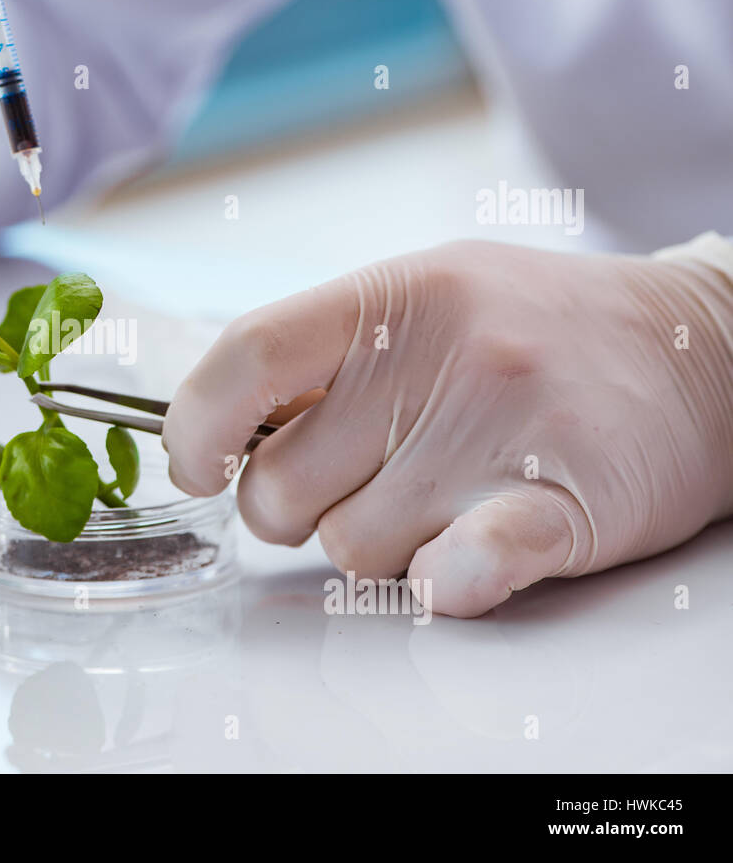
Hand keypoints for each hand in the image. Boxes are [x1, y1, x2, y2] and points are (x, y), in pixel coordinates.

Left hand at [163, 240, 732, 616]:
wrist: (700, 349)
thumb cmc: (531, 331)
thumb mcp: (423, 298)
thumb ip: (321, 356)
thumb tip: (217, 426)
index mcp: (393, 297)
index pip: (246, 357)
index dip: (192, 425)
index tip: (193, 463)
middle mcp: (442, 356)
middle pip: (281, 488)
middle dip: (298, 507)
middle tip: (361, 480)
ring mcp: (504, 428)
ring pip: (354, 548)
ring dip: (380, 541)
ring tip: (445, 492)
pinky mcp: (566, 502)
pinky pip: (461, 566)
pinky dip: (444, 577)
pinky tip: (460, 557)